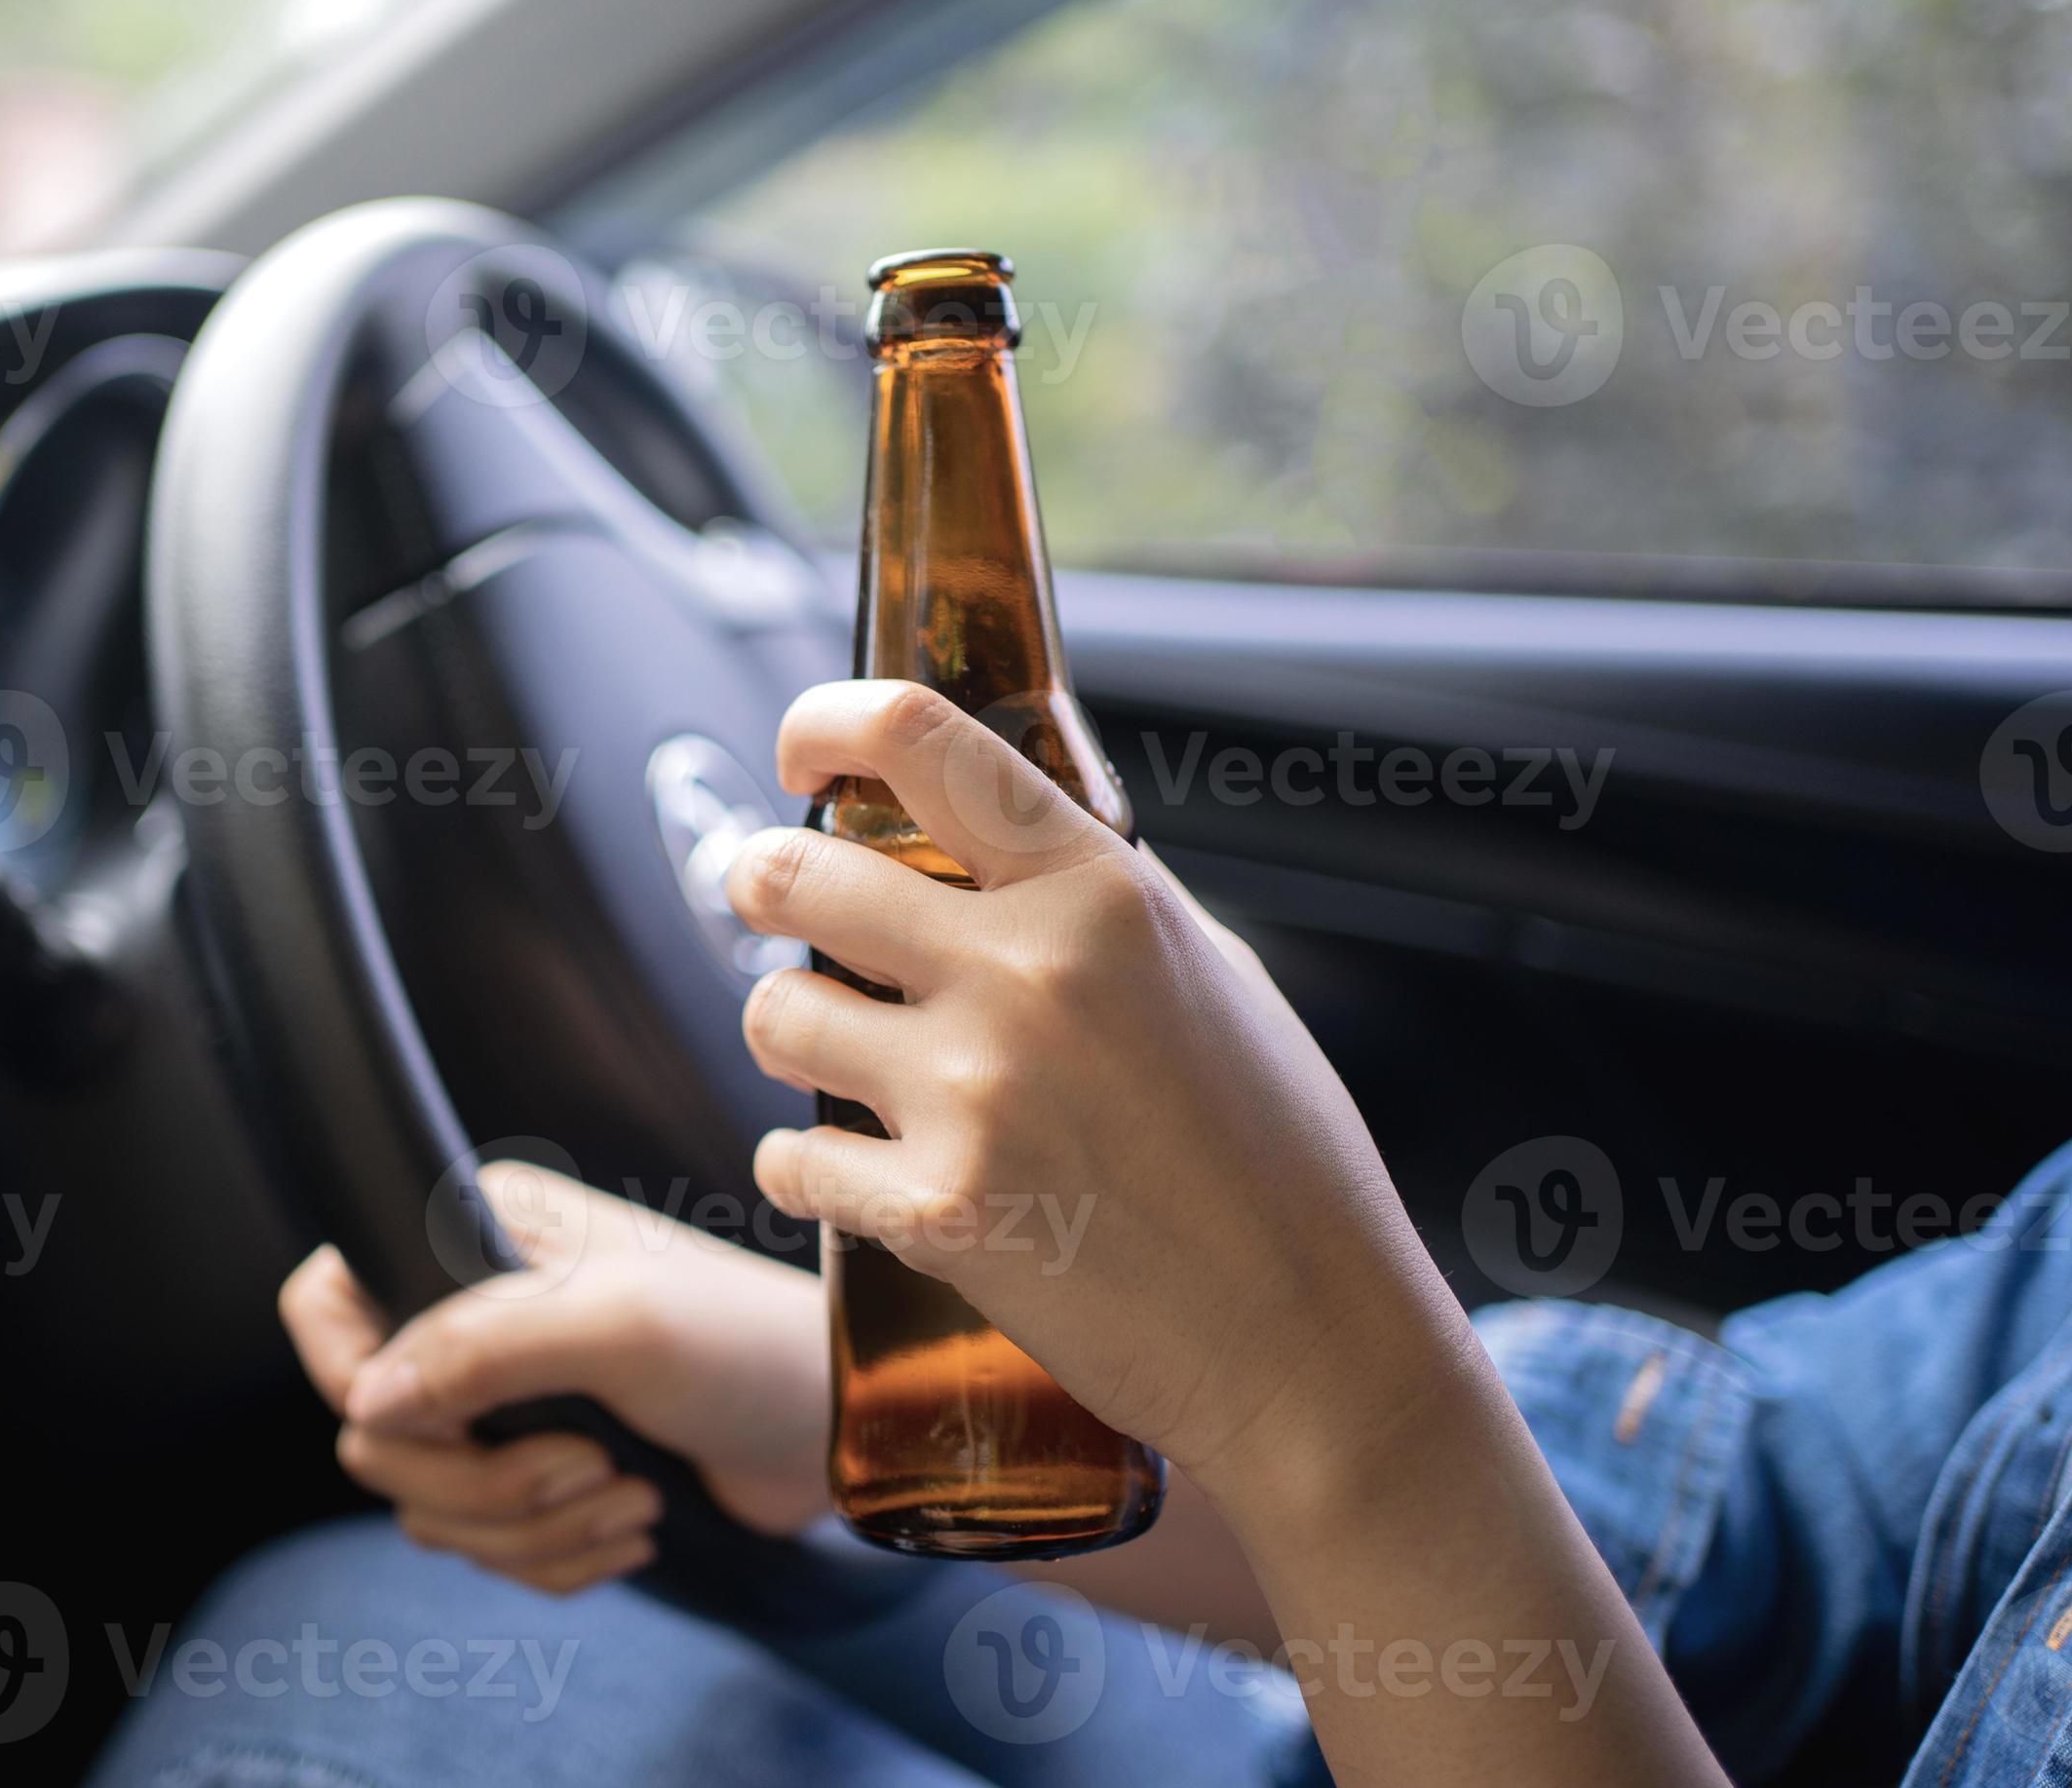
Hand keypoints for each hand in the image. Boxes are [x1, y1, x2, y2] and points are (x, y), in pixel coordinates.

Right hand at [277, 1161, 826, 1595]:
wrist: (832, 1424)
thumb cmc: (742, 1344)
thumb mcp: (619, 1325)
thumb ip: (484, 1349)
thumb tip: (365, 1404)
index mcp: (472, 1240)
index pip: (332, 1306)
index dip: (352, 1380)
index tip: (438, 1426)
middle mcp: (471, 1316)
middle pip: (378, 1435)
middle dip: (484, 1485)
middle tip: (589, 1470)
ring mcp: (502, 1399)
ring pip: (432, 1506)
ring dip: (532, 1530)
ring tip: (631, 1500)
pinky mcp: (538, 1472)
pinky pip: (488, 1549)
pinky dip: (555, 1560)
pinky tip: (635, 1530)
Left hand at [724, 679, 1468, 1510]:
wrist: (1312, 1347)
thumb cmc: (1280, 1161)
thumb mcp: (1213, 976)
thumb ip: (1097, 903)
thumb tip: (994, 845)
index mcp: (1101, 895)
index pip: (918, 736)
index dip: (822, 724)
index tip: (799, 758)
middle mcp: (1027, 975)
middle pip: (795, 873)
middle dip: (759, 882)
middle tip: (769, 903)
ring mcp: (974, 1096)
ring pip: (773, 1013)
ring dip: (785, 1031)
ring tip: (833, 1057)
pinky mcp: (937, 1214)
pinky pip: (787, 1160)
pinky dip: (800, 1172)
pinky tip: (845, 1179)